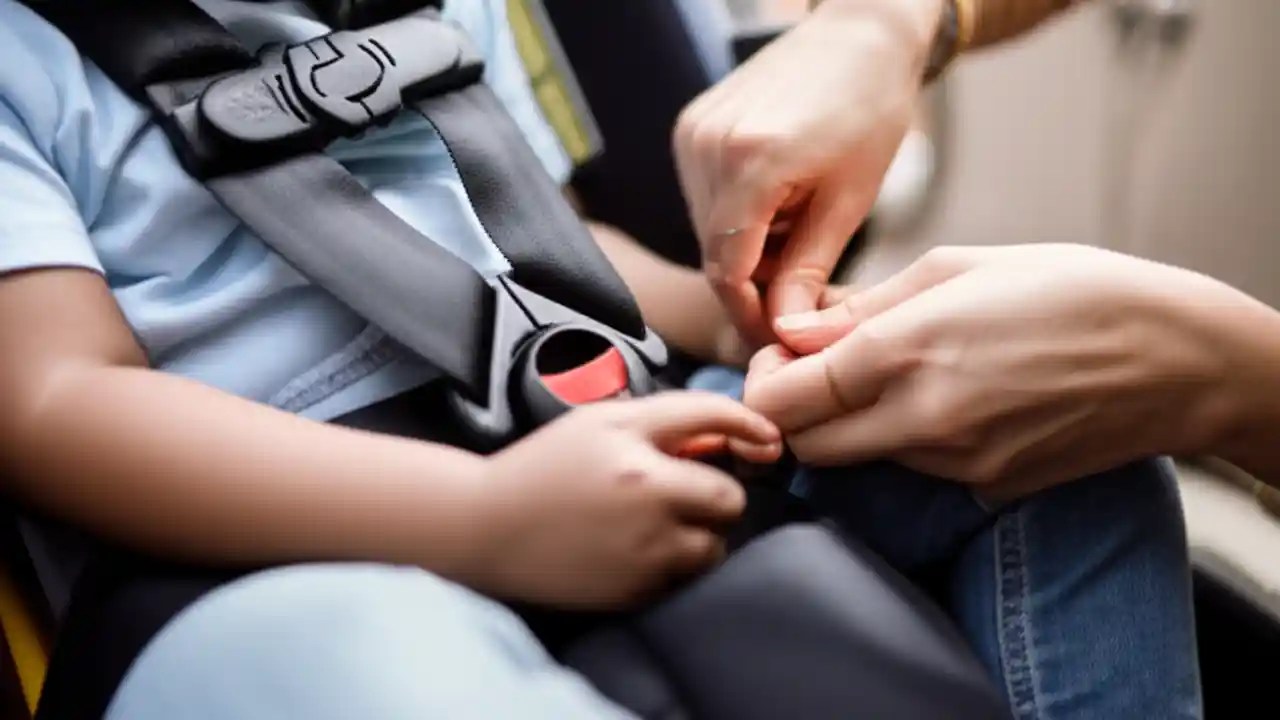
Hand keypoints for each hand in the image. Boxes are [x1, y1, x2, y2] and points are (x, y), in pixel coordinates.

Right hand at [470, 392, 780, 608]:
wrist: (485, 527)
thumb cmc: (544, 464)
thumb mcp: (602, 421)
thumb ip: (670, 420)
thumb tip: (729, 435)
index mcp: (641, 461)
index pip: (719, 427)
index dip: (751, 428)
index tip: (767, 438)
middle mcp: (650, 510)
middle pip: (730, 501)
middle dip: (717, 492)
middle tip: (686, 486)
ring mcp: (644, 558)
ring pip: (713, 546)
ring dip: (701, 532)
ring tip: (659, 519)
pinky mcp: (634, 593)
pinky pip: (683, 578)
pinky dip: (673, 562)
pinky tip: (636, 545)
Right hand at [674, 0, 942, 346]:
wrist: (859, 34)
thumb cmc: (870, 109)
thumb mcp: (850, 198)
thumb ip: (808, 266)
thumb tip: (785, 328)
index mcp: (753, 162)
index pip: (728, 270)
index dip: (750, 314)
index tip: (776, 341)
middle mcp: (710, 145)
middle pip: (714, 251)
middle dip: (751, 284)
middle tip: (798, 297)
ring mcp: (693, 133)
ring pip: (706, 228)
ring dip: (743, 250)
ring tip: (795, 238)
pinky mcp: (690, 126)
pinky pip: (703, 196)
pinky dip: (735, 217)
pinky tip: (776, 207)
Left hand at [745, 244, 1246, 499]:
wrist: (1176, 359)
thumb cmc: (1073, 291)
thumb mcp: (961, 266)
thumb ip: (864, 305)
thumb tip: (797, 330)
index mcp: (905, 352)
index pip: (780, 400)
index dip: (762, 381)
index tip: (780, 357)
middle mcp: (921, 420)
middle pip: (805, 447)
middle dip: (791, 415)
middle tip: (816, 374)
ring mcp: (955, 464)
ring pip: (859, 460)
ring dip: (852, 425)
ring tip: (896, 374)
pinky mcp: (987, 489)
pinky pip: (916, 471)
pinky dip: (907, 442)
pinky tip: (950, 400)